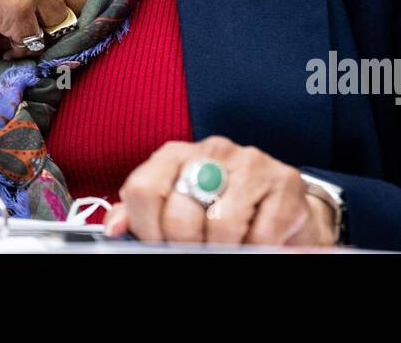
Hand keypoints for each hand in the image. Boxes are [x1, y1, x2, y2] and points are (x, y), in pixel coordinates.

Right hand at [0, 0, 98, 57]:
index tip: (57, 10)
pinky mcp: (17, 9)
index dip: (75, 0)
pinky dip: (17, 47)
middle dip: (60, 21)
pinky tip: (1, 40)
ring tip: (13, 35)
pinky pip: (31, 42)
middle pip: (78, 8)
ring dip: (38, 36)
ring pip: (58, 28)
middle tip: (35, 28)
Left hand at [102, 137, 337, 246]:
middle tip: (196, 250)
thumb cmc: (221, 207)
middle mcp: (212, 150)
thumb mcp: (175, 206)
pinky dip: (254, 249)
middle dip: (185, 246)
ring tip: (226, 246)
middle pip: (179, 214)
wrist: (280, 207)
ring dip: (222, 249)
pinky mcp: (285, 182)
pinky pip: (260, 235)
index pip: (143, 189)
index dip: (147, 229)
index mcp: (176, 154)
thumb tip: (115, 227)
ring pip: (220, 226)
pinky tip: (252, 241)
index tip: (158, 244)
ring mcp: (251, 162)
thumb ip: (141, 213)